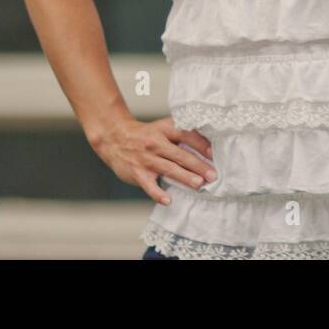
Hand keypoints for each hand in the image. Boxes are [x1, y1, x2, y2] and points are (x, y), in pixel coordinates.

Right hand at [92, 116, 215, 205]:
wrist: (114, 137)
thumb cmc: (145, 135)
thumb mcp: (162, 128)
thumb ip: (180, 135)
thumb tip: (207, 148)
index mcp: (165, 129)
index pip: (186, 135)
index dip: (201, 144)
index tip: (214, 154)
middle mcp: (156, 143)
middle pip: (180, 154)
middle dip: (198, 165)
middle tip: (212, 175)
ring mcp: (146, 158)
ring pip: (168, 169)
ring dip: (185, 177)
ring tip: (199, 184)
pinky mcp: (137, 173)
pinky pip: (149, 185)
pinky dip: (158, 193)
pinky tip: (168, 200)